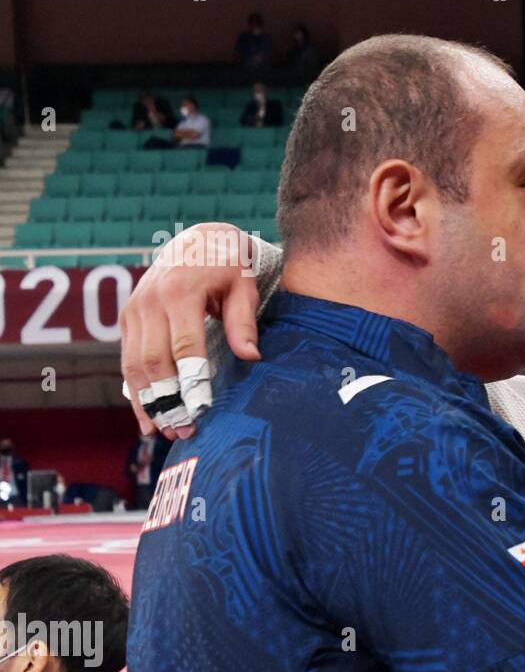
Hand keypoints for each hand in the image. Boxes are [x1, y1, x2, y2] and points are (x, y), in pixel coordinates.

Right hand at [120, 222, 261, 439]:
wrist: (198, 239)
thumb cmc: (228, 264)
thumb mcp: (243, 285)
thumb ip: (244, 321)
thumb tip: (251, 357)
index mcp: (180, 292)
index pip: (184, 345)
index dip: (190, 380)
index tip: (200, 410)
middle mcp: (150, 302)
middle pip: (152, 360)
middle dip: (167, 400)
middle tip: (184, 431)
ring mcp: (134, 310)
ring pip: (133, 365)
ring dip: (147, 402)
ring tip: (164, 432)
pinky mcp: (128, 319)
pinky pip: (126, 360)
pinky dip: (135, 391)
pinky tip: (147, 417)